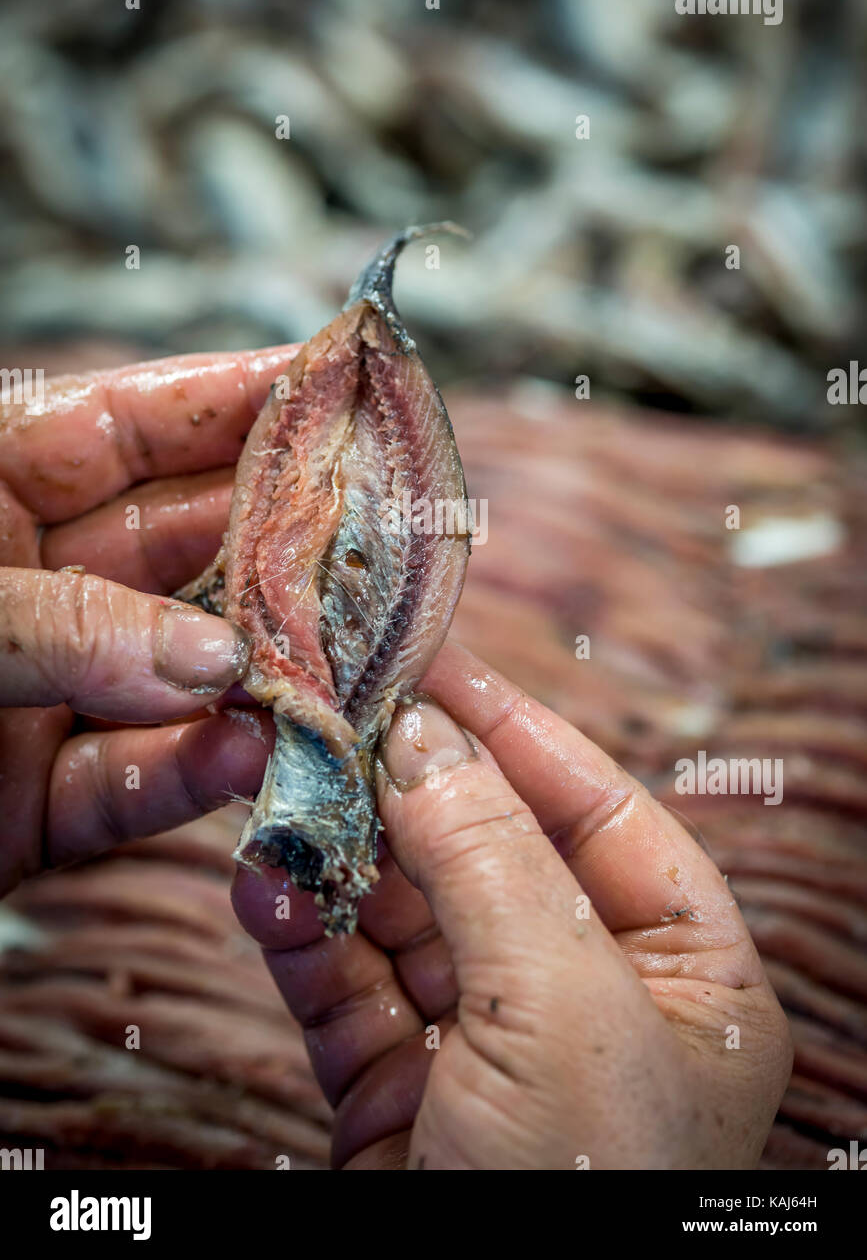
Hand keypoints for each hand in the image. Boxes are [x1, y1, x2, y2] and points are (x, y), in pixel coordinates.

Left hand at [0, 347, 295, 896]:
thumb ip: (57, 626)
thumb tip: (212, 664)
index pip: (135, 422)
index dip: (240, 398)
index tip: (341, 385)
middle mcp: (29, 583)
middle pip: (184, 547)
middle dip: (283, 545)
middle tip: (386, 539)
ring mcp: (41, 695)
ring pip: (182, 673)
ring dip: (260, 671)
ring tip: (336, 661)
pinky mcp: (34, 809)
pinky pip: (134, 786)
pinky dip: (193, 775)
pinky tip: (248, 753)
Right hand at [233, 641, 792, 1169]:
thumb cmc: (587, 1194)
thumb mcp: (562, 1006)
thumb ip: (491, 857)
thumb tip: (424, 736)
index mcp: (687, 979)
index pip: (602, 814)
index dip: (519, 733)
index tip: (436, 663)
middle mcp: (591, 1006)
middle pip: (490, 856)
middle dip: (408, 789)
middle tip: (331, 712)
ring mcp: (489, 1054)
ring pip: (406, 918)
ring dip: (342, 857)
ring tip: (280, 791)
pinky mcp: (400, 1102)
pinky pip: (347, 993)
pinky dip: (304, 938)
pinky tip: (267, 889)